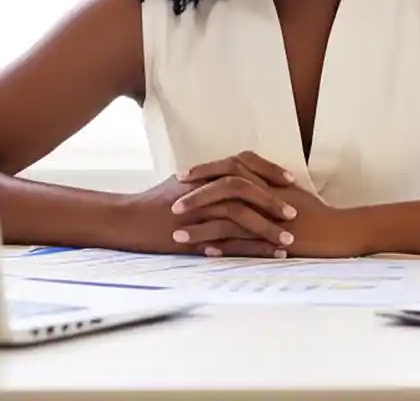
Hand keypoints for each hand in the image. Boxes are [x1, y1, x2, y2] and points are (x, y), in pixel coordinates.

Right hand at [119, 152, 298, 256]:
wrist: (126, 220)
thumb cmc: (151, 203)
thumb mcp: (180, 185)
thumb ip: (206, 181)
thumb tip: (227, 179)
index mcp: (202, 175)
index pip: (241, 164)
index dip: (267, 170)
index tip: (288, 179)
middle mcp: (202, 189)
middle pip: (245, 188)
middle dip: (272, 200)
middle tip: (294, 212)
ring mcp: (197, 212)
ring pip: (240, 214)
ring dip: (267, 226)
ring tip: (288, 238)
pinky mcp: (193, 234)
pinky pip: (229, 240)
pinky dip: (252, 247)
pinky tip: (270, 254)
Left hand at [172, 178, 361, 257]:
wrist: (341, 231)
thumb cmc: (317, 214)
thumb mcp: (288, 195)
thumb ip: (264, 187)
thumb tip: (241, 184)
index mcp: (267, 180)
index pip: (231, 167)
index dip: (205, 170)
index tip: (183, 175)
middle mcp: (266, 193)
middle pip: (224, 184)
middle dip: (195, 193)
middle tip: (172, 202)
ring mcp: (270, 215)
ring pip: (228, 214)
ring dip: (200, 224)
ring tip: (176, 233)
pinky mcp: (274, 237)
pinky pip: (243, 240)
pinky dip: (222, 245)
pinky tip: (204, 252)